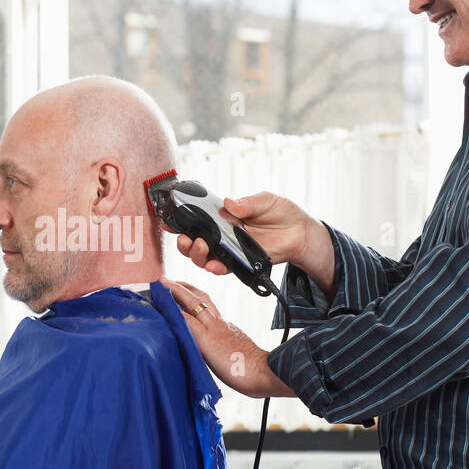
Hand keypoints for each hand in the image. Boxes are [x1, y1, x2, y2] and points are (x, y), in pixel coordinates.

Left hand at [159, 277, 296, 399]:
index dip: (192, 295)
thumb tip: (214, 352)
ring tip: (160, 285)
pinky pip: (187, 320)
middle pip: (200, 296)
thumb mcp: (235, 353)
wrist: (264, 372)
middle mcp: (219, 323)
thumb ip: (222, 348)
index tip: (180, 291)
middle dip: (181, 286)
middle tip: (165, 281)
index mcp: (225, 327)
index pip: (207, 305)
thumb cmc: (252, 370)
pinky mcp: (206, 338)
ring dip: (174, 292)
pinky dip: (174, 312)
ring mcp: (213, 329)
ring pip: (193, 302)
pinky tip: (162, 307)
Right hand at [176, 190, 316, 274]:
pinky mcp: (240, 262)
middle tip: (185, 237)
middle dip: (183, 242)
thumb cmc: (282, 213)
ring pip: (203, 257)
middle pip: (193, 242)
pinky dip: (215, 267)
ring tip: (200, 246)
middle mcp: (222, 235)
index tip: (168, 219)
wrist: (300, 232)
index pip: (196, 219)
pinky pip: (223, 268)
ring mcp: (230, 250)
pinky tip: (213, 264)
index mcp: (223, 217)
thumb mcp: (265, 200)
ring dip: (196, 254)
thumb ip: (247, 203)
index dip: (180, 220)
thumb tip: (228, 203)